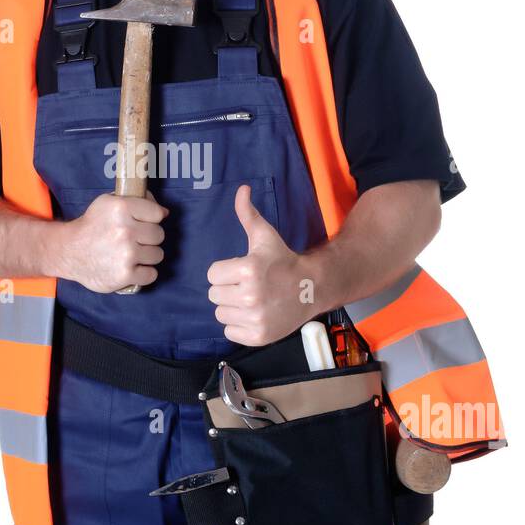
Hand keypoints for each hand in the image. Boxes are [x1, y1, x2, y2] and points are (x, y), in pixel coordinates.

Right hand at [62, 189, 167, 292]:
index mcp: (121, 208)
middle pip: (159, 235)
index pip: (157, 213)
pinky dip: (143, 273)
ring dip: (147, 256)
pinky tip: (131, 268)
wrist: (69, 252)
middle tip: (132, 240)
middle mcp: (125, 230)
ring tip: (130, 254)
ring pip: (158, 255)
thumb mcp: (108, 202)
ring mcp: (126, 254)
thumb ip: (136, 201)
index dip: (150, 219)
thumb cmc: (92, 226)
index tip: (139, 223)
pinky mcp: (125, 275)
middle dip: (148, 238)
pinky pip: (151, 274)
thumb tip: (164, 212)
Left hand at [207, 184, 307, 345]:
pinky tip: (255, 315)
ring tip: (252, 300)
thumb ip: (248, 214)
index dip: (225, 271)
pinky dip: (239, 326)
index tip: (243, 271)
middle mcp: (251, 295)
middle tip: (248, 286)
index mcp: (248, 269)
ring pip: (220, 314)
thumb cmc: (283, 260)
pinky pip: (230, 332)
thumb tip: (241, 189)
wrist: (311, 288)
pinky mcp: (258, 336)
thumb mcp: (265, 236)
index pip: (212, 274)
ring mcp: (255, 318)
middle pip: (214, 295)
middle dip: (228, 289)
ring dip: (232, 308)